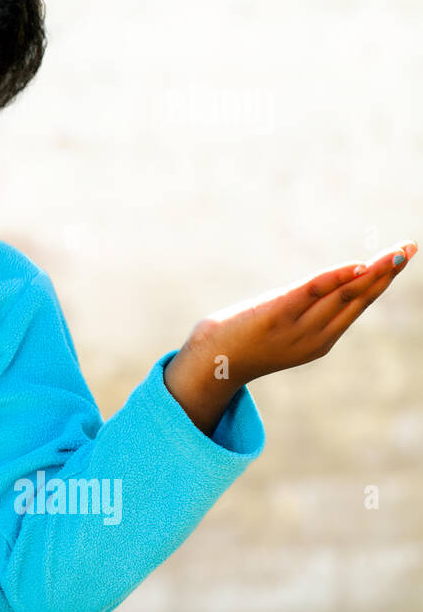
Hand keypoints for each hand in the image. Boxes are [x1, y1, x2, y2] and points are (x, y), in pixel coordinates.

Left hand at [174, 238, 416, 389]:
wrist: (209, 363)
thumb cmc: (241, 341)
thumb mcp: (281, 328)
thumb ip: (304, 311)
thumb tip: (323, 287)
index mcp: (320, 341)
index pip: (357, 306)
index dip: (380, 282)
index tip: (399, 259)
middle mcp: (315, 337)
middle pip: (357, 299)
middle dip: (385, 273)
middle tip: (409, 248)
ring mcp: (297, 328)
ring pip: (342, 296)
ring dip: (371, 272)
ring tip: (395, 254)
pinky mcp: (276, 315)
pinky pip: (311, 293)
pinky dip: (336, 279)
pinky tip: (356, 266)